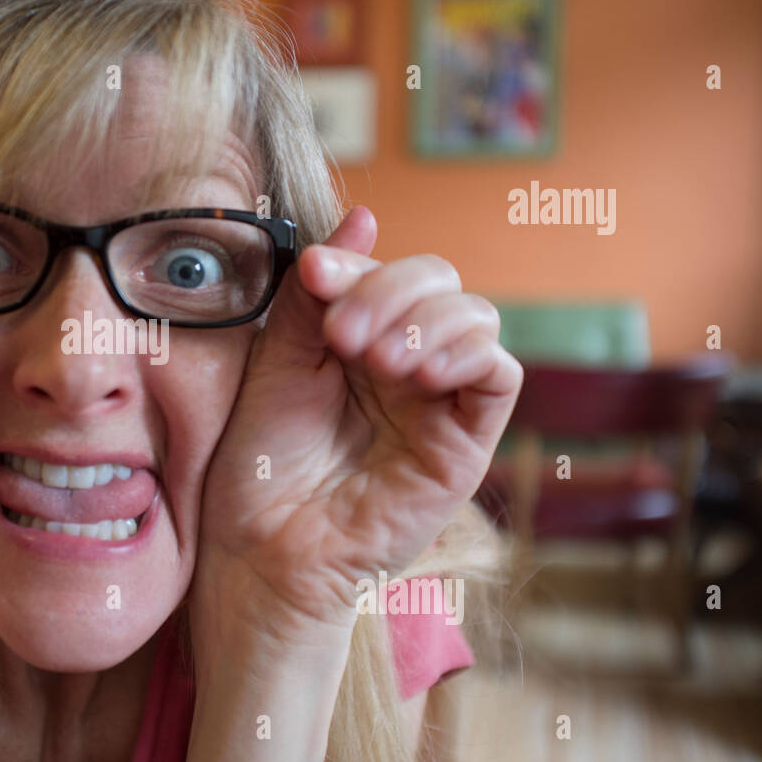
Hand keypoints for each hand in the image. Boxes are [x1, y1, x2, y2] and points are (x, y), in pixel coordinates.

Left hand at [193, 206, 521, 640]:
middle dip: (392, 291)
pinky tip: (417, 375)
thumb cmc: (261, 459)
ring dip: (427, 320)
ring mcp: (440, 399)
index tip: (318, 278)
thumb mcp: (278, 359)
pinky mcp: (466, 440)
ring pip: (476, 317)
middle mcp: (406, 359)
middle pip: (440, 280)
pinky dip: (468, 355)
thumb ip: (316, 293)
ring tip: (377, 361)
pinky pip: (500, 374)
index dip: (361, 264)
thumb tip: (364, 218)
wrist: (264, 543)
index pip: (389, 268)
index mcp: (360, 335)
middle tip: (343, 336)